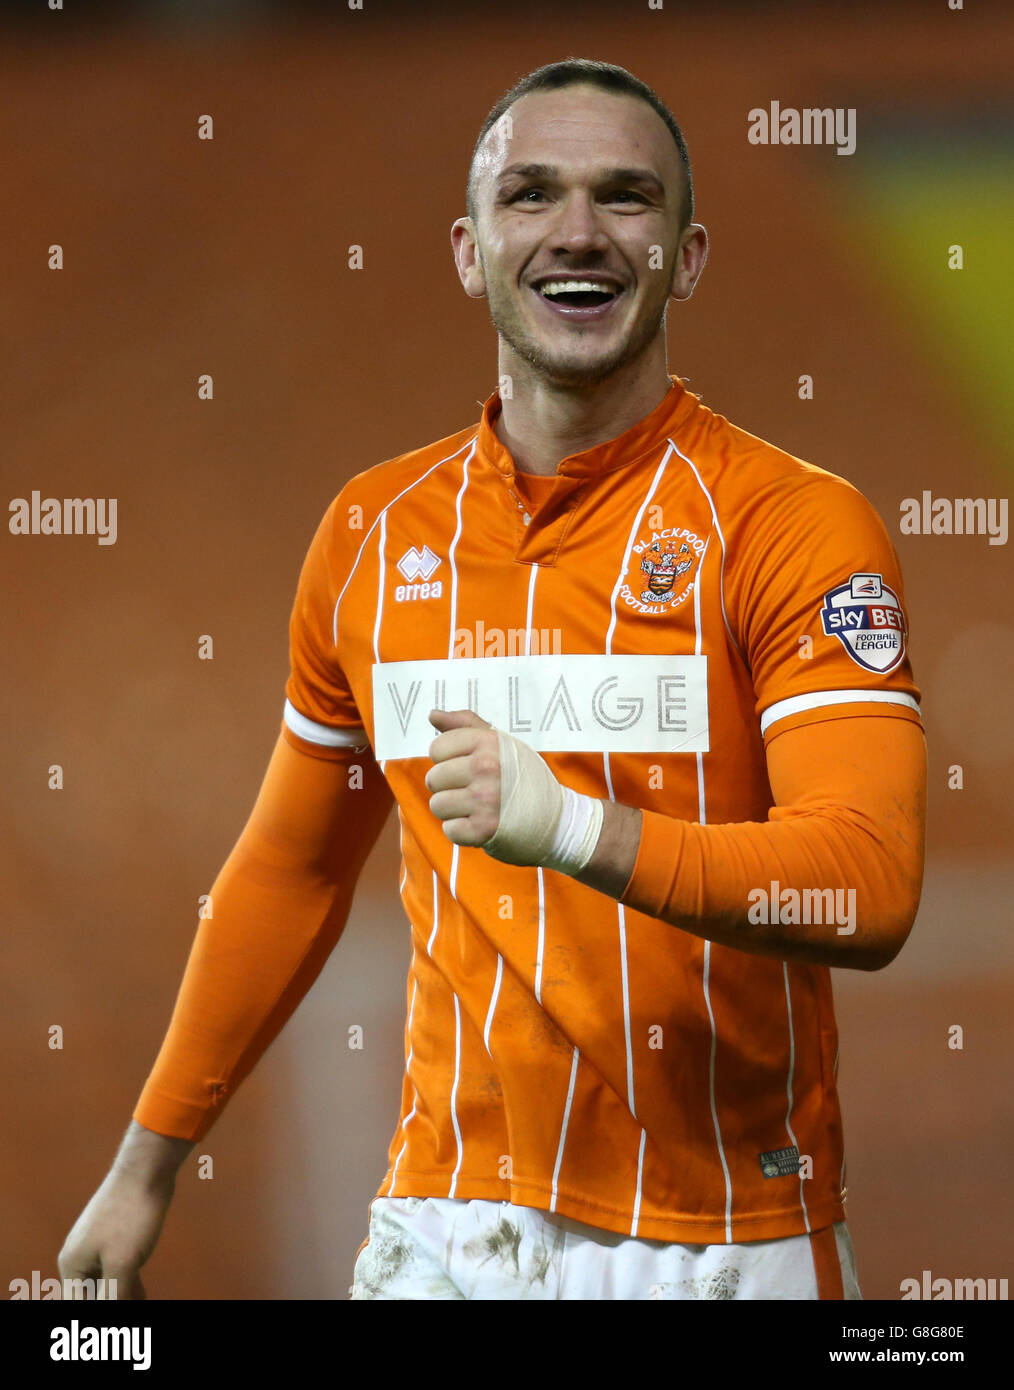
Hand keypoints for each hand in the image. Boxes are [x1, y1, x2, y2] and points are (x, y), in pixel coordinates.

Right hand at [58, 1169, 173, 1300]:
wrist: (146, 1170)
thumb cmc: (131, 1214)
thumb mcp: (123, 1263)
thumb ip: (113, 1297)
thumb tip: (110, 1312)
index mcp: (72, 1265)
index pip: (78, 1305)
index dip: (98, 1313)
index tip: (116, 1312)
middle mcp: (80, 1256)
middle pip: (92, 1296)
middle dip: (112, 1305)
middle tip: (137, 1304)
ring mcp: (97, 1245)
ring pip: (107, 1283)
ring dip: (122, 1298)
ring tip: (141, 1303)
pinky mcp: (116, 1237)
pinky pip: (118, 1269)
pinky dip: (128, 1283)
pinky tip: (142, 1293)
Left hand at [425, 708, 602, 871]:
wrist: (558, 819)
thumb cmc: (525, 778)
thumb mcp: (501, 743)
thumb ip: (465, 726)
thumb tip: (433, 715)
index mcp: (488, 743)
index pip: (437, 749)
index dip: (448, 761)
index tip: (467, 767)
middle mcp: (486, 767)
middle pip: (433, 779)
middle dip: (448, 788)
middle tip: (473, 791)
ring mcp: (485, 799)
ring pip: (438, 806)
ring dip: (453, 811)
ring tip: (476, 808)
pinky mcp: (484, 829)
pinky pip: (449, 830)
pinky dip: (462, 832)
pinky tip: (480, 825)